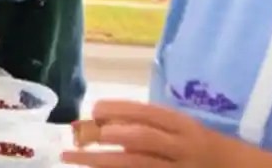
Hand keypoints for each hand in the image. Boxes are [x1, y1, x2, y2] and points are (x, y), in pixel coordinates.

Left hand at [62, 101, 228, 167]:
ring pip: (138, 166)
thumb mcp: (179, 130)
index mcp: (182, 126)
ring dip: (103, 162)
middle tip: (81, 136)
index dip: (120, 110)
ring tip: (74, 158)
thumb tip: (101, 122)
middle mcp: (183, 147)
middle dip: (112, 137)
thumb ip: (146, 126)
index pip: (149, 113)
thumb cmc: (197, 147)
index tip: (94, 110)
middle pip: (144, 139)